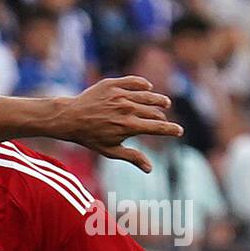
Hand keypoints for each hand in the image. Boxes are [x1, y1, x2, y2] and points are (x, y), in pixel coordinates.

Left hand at [59, 76, 182, 171]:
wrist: (70, 117)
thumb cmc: (90, 137)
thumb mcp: (111, 151)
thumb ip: (132, 157)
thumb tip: (150, 169)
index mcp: (129, 126)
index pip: (158, 127)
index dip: (171, 130)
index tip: (179, 131)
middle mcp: (127, 109)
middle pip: (154, 112)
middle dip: (162, 117)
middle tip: (163, 120)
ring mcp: (119, 95)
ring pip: (147, 95)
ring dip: (158, 100)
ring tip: (164, 103)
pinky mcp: (112, 84)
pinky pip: (133, 81)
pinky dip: (143, 84)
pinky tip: (148, 87)